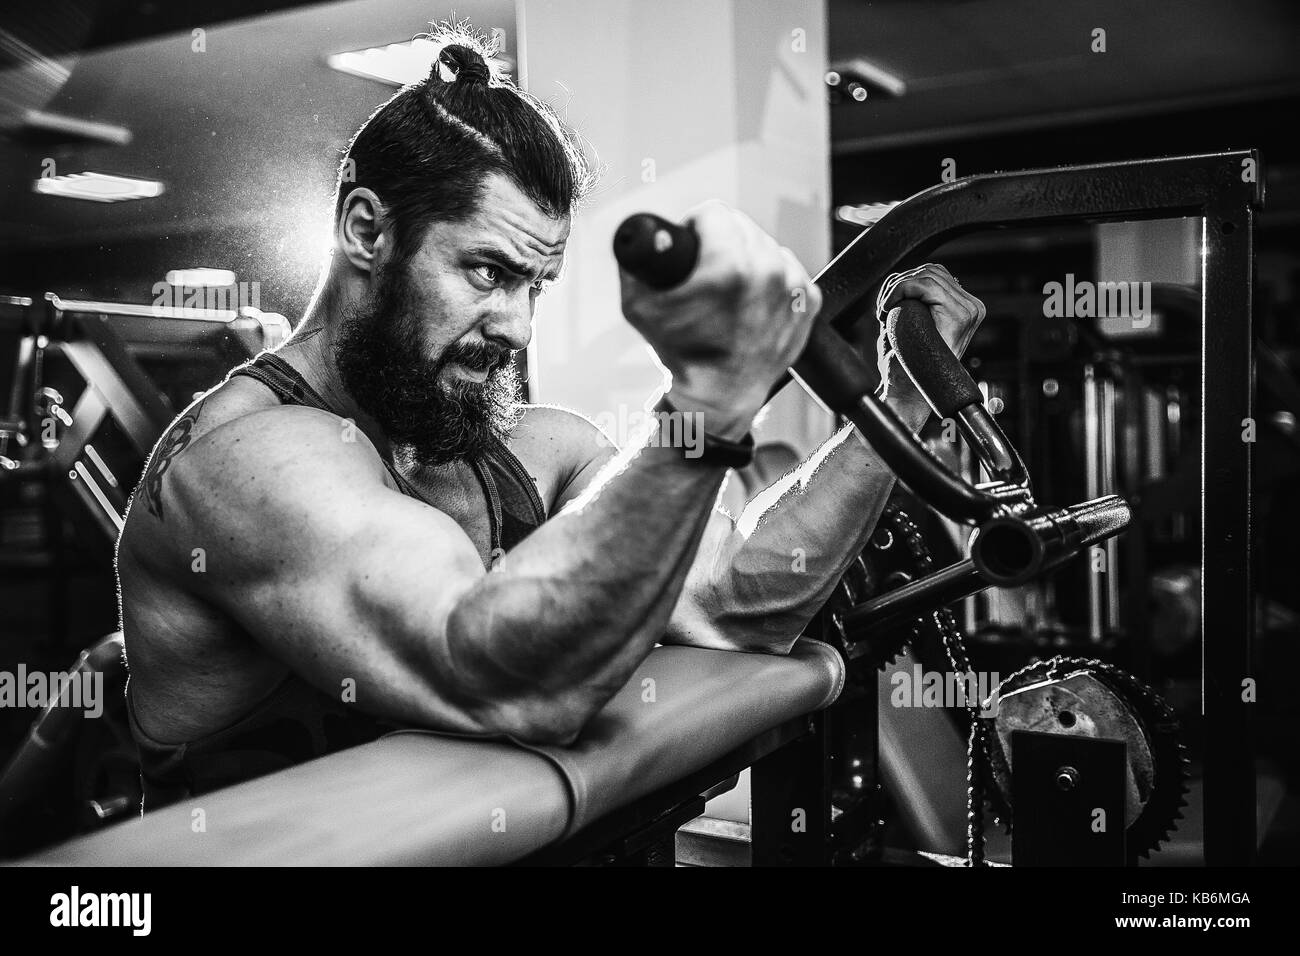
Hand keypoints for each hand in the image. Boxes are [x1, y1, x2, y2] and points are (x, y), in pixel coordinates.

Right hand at [619, 201, 819, 439]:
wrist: (718, 396)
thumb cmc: (679, 353)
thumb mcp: (638, 305)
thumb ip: (637, 258)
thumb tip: (644, 232)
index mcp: (730, 267)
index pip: (713, 212)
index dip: (694, 227)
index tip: (692, 248)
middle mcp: (768, 272)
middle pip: (741, 225)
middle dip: (721, 242)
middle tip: (707, 273)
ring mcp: (792, 287)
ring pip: (765, 244)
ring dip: (747, 258)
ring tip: (729, 291)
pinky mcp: (808, 301)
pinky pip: (788, 268)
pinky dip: (771, 278)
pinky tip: (752, 302)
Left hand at [873, 263, 985, 407]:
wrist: (906, 391)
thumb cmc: (905, 363)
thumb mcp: (912, 324)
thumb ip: (915, 299)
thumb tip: (903, 277)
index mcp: (965, 308)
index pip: (935, 274)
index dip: (905, 282)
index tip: (887, 305)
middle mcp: (972, 307)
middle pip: (930, 270)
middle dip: (898, 284)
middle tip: (882, 309)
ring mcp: (969, 310)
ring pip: (926, 275)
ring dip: (896, 289)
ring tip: (884, 312)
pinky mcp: (959, 314)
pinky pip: (924, 284)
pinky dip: (899, 291)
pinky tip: (888, 310)